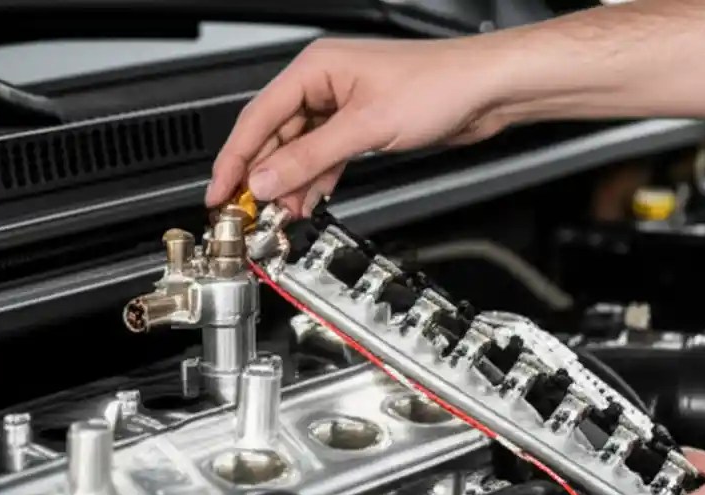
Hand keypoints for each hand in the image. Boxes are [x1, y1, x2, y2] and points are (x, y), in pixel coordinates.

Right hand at [206, 36, 519, 214]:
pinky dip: (317, 179)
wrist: (484, 90)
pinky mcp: (365, 125)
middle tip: (248, 211)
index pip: (258, 117)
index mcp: (315, 69)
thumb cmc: (437, 85)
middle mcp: (325, 83)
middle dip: (263, 176)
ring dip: (291, 183)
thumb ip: (310, 157)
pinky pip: (327, 155)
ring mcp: (345, 105)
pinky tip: (308, 200)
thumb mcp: (364, 128)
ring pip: (302, 149)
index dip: (235, 158)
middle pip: (276, 135)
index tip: (220, 190)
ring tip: (279, 214)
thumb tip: (267, 179)